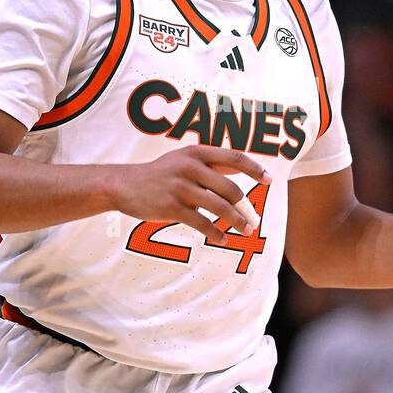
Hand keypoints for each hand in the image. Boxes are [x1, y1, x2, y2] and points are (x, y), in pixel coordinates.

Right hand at [106, 144, 271, 245]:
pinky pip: (201, 223)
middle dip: (247, 207)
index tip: (269, 180)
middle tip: (255, 220)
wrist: (124, 185)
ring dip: (237, 222)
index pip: (234, 158)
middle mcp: (190, 167)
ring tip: (246, 231)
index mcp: (196, 152)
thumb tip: (241, 169)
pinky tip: (223, 239)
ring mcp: (180, 188)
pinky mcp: (171, 207)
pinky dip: (216, 233)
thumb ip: (211, 163)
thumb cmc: (160, 173)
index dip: (254, 169)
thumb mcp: (183, 159)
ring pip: (219, 207)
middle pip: (230, 188)